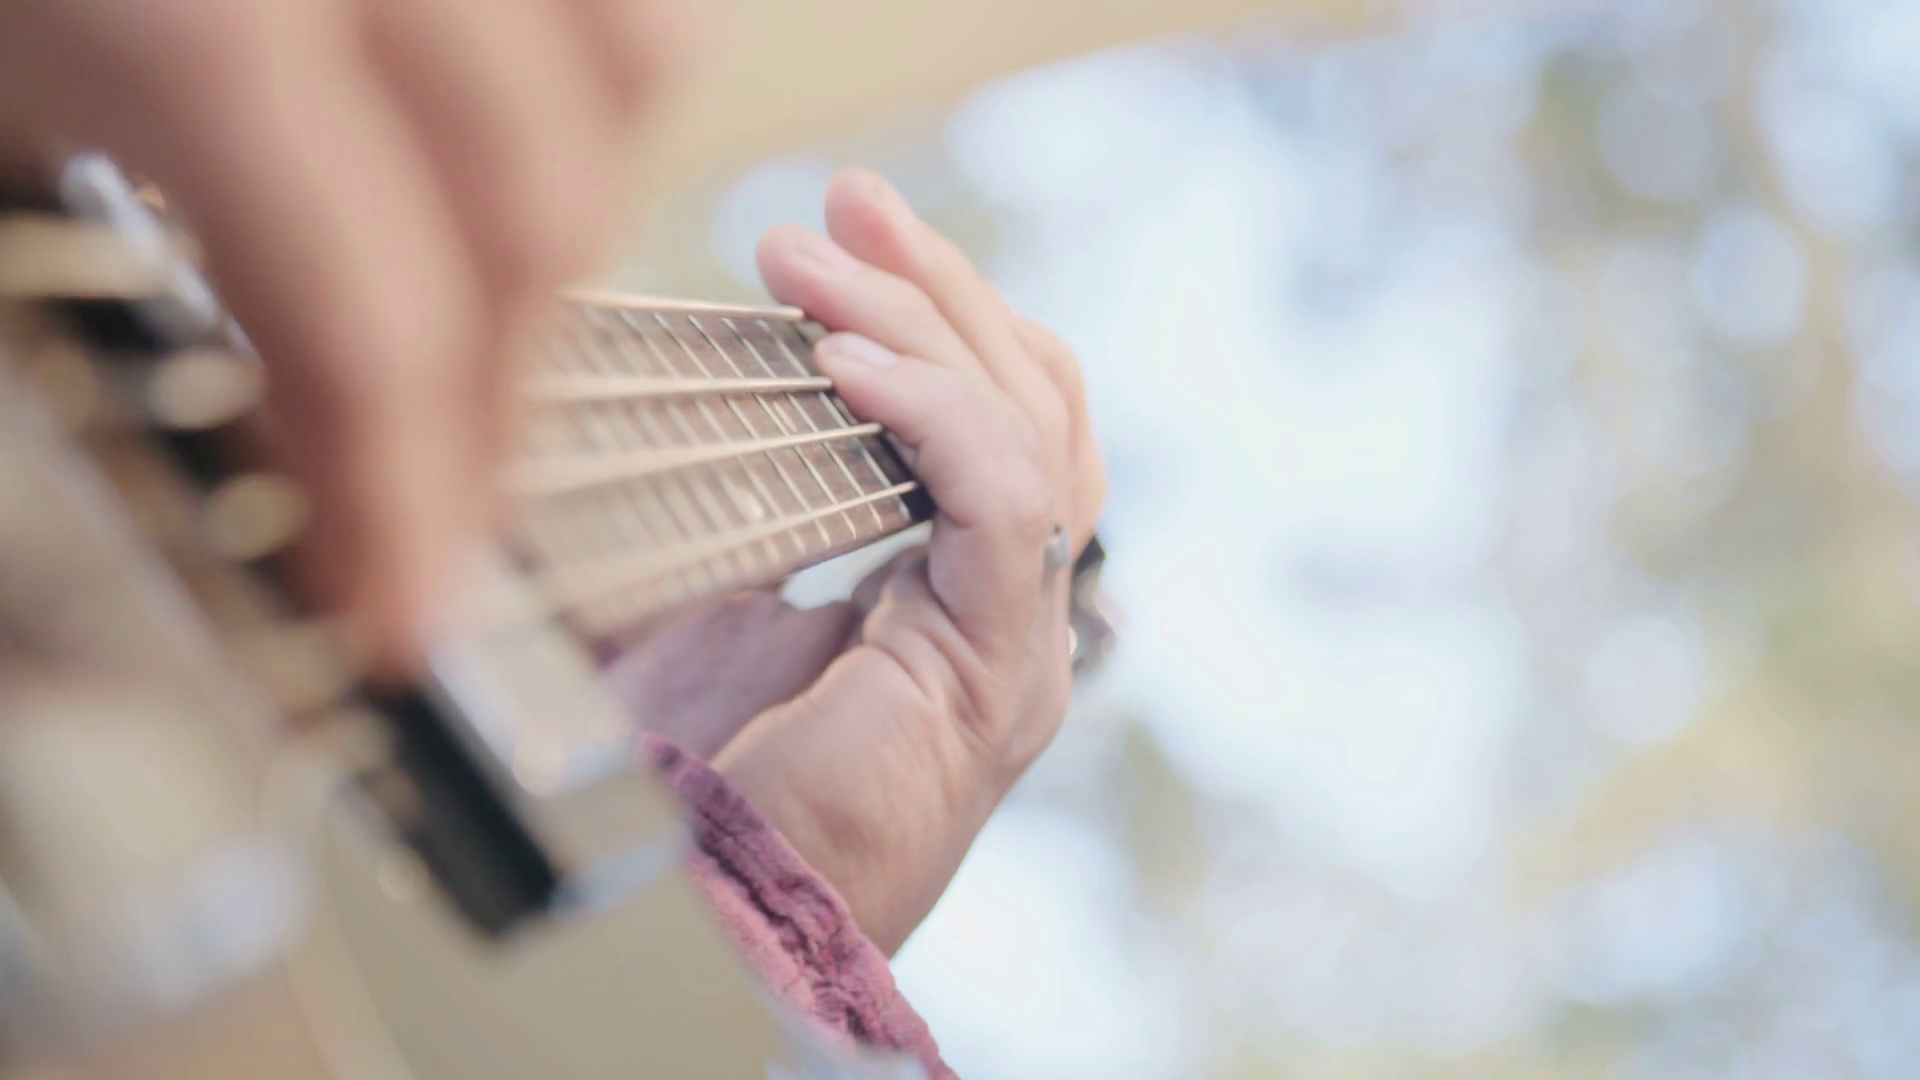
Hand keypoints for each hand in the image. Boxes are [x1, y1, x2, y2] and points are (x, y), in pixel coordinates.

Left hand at [0, 0, 681, 670]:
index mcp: (212, 15)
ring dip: (559, 238)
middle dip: (490, 401)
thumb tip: (236, 436)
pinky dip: (577, 87)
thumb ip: (109, 277)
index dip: (403, 496)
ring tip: (469, 328)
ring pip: (625, 79)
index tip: (402, 614)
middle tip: (423, 511)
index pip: (376, 317)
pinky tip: (490, 138)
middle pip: (531, 217)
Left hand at [613, 169, 1106, 952]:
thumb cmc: (690, 798)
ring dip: (926, 324)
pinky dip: (933, 416)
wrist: (712, 936)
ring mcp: (1012, 643)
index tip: (838, 233)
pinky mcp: (989, 671)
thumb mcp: (705, 605)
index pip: (1002, 418)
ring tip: (820, 258)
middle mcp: (1006, 612)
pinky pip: (1002, 507)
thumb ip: (736, 505)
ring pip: (1031, 431)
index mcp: (953, 598)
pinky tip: (845, 362)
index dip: (937, 313)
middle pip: (1035, 401)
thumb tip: (677, 390)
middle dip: (938, 285)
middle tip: (846, 202)